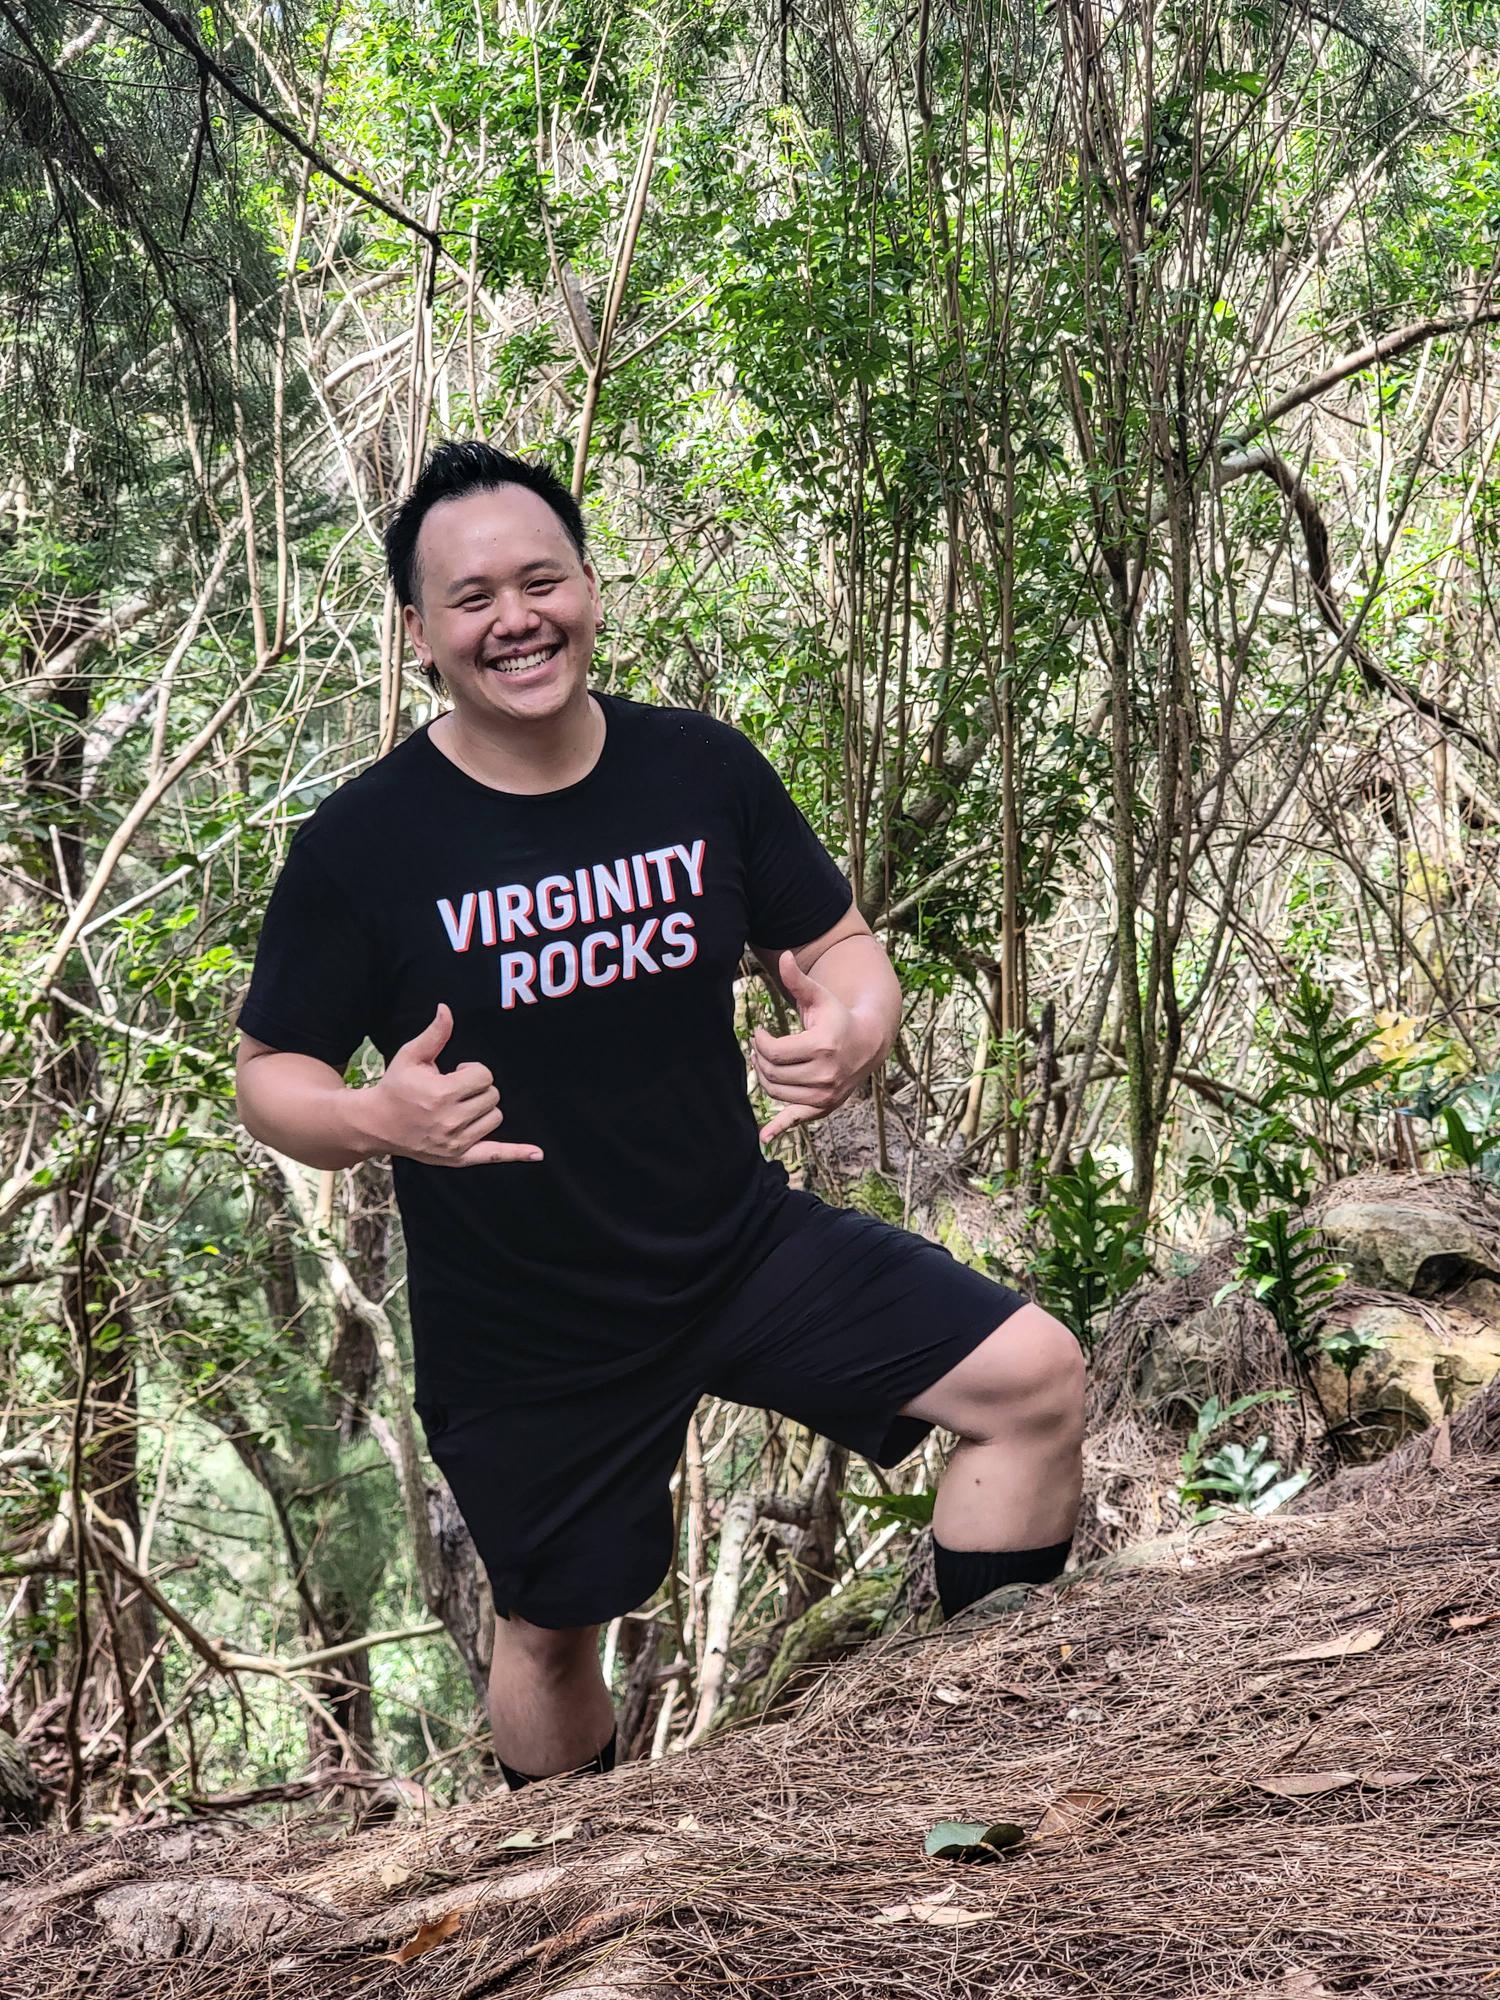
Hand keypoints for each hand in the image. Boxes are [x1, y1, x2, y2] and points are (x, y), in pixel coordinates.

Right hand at [366, 1004, 543, 1166]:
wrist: (376, 1124)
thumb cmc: (396, 1086)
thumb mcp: (411, 1056)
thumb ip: (434, 1035)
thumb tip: (446, 1009)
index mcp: (442, 1094)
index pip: (484, 1076)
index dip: (472, 1071)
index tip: (456, 1073)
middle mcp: (451, 1121)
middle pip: (493, 1096)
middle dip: (478, 1089)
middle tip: (456, 1090)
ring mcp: (455, 1142)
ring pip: (495, 1118)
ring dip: (484, 1109)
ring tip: (461, 1107)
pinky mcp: (458, 1157)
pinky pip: (494, 1155)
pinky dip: (516, 1153)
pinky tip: (537, 1154)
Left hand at [752, 949, 872, 1146]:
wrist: (867, 1043)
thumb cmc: (837, 1017)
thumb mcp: (819, 997)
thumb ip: (798, 980)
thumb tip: (786, 956)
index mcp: (822, 1046)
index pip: (773, 1051)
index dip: (760, 1040)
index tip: (760, 1032)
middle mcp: (825, 1074)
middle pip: (772, 1072)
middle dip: (760, 1057)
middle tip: (760, 1046)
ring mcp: (826, 1094)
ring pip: (776, 1092)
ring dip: (765, 1077)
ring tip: (767, 1061)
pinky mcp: (824, 1107)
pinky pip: (796, 1120)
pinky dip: (779, 1129)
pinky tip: (763, 1138)